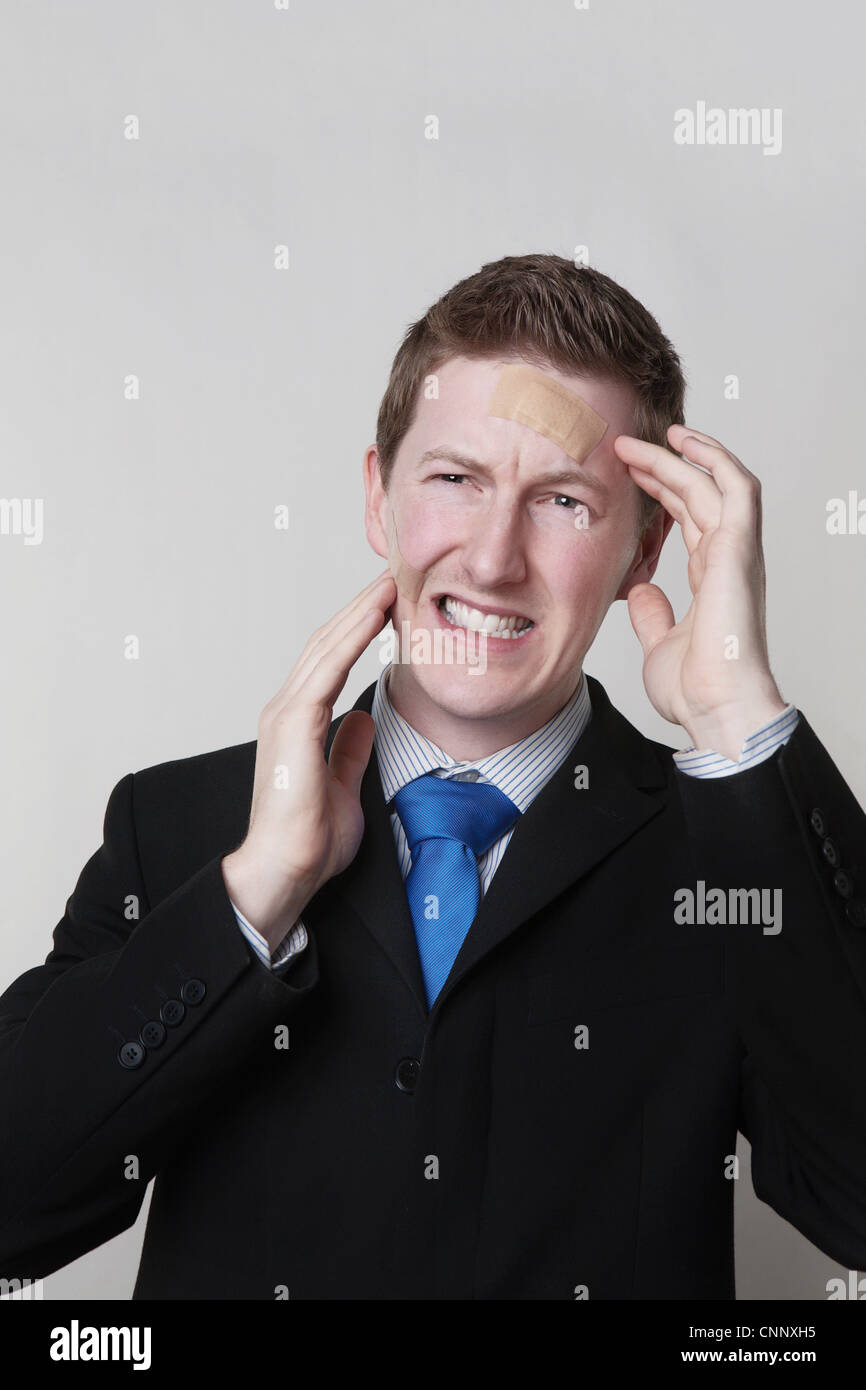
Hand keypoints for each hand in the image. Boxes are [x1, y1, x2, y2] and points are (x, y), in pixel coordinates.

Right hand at [222, 568, 396, 947]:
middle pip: (327, 644)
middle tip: (392, 575)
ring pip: (326, 648)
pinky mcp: (292, 726)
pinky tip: (375, 616)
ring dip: (359, 612)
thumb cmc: (307, 840)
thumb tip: (365, 721)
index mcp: (298, 722)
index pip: (331, 662)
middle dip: (360, 608)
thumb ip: (350, 751)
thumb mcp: (343, 787)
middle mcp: (286, 710)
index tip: (389, 603)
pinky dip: (351, 638)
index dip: (358, 628)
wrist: (281, 872)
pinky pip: (326, 670)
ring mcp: (285, 715)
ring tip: (389, 582)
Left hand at [613, 424, 786, 761]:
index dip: (662, 493)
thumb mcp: (658, 643)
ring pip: (714, 484)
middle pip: (697, 496)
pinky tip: (685, 441)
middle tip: (624, 448)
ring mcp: (738, 552)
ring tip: (645, 438)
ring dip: (681, 456)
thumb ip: (653, 614)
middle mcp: (729, 560)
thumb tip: (640, 591)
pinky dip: (716, 458)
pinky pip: (738, 487)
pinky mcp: (741, 549)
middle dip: (663, 467)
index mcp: (712, 580)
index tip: (628, 476)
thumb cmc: (696, 690)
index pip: (689, 521)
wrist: (717, 708)